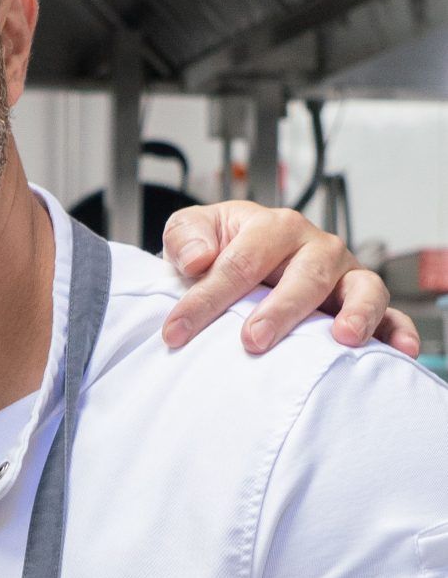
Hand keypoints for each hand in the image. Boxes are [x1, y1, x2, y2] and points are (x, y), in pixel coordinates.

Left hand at [161, 201, 417, 356]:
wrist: (238, 262)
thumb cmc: (216, 249)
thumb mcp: (190, 232)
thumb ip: (186, 237)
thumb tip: (196, 258)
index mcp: (273, 227)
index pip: (240, 262)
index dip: (207, 298)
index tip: (177, 331)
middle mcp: (315, 248)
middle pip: (306, 275)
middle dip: (281, 309)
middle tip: (253, 341)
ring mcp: (343, 275)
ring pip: (361, 288)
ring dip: (356, 312)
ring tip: (343, 338)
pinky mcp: (361, 304)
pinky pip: (389, 315)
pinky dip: (397, 330)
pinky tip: (400, 350)